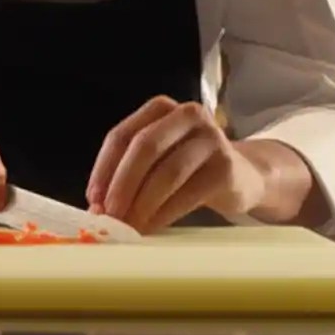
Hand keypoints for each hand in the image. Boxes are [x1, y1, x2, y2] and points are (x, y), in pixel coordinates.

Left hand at [86, 96, 264, 232]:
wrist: (241, 175)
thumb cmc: (188, 166)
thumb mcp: (157, 158)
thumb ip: (128, 172)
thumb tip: (97, 205)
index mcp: (161, 108)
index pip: (122, 135)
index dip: (103, 169)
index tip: (93, 198)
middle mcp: (187, 115)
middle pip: (145, 147)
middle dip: (122, 184)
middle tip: (109, 215)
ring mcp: (211, 138)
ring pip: (167, 172)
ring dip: (142, 204)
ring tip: (129, 226)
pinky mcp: (225, 167)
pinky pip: (187, 194)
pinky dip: (164, 214)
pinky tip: (151, 227)